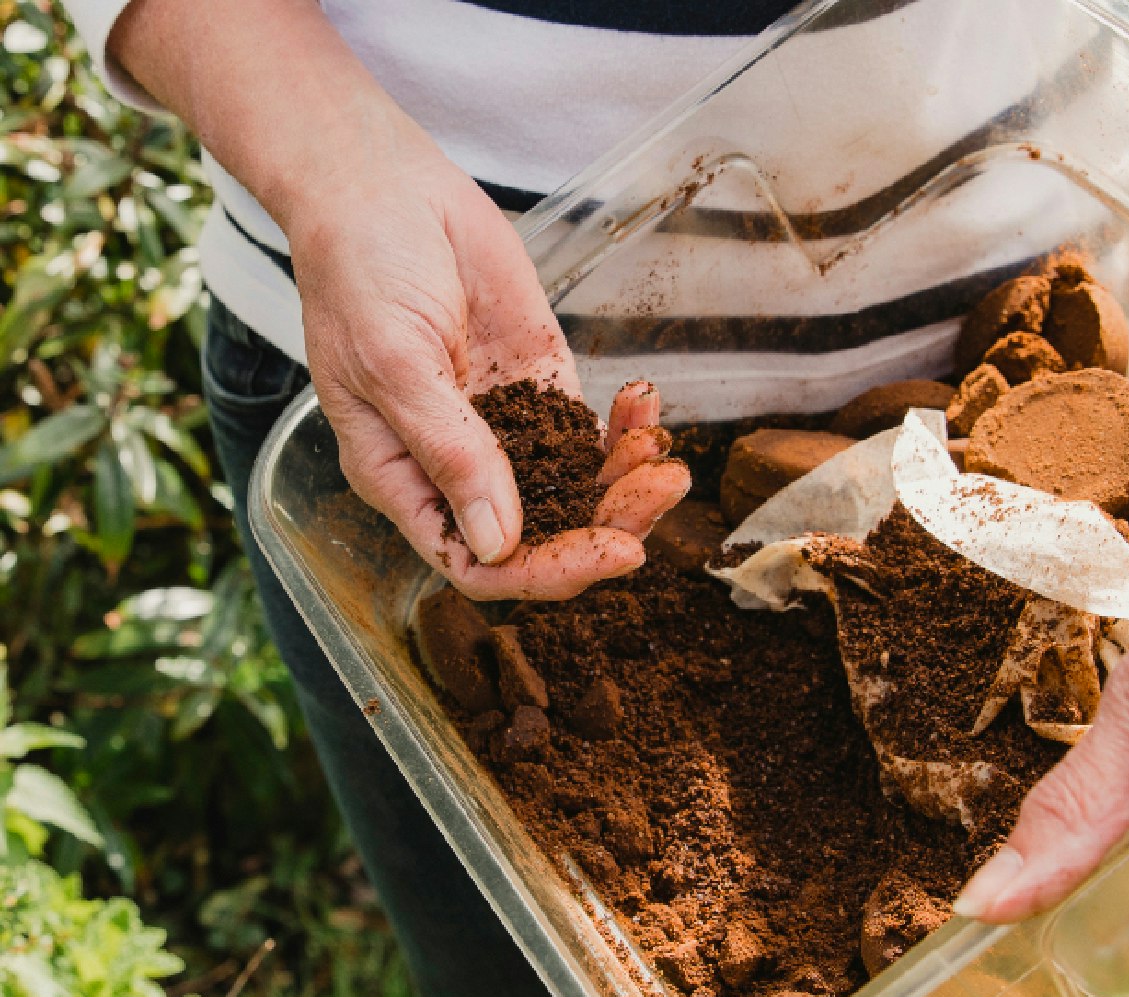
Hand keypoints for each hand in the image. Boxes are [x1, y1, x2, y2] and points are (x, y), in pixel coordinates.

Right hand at [287, 134, 687, 599]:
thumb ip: (449, 451)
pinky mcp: (538, 385)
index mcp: (404, 480)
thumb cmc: (358, 272)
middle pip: (541, 535)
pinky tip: (646, 405)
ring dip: (626, 482)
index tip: (610, 551)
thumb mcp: (393, 365)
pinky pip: (589, 431)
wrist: (382, 188)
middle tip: (660, 493)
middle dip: (607, 525)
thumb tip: (497, 542)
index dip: (545, 572)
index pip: (478, 562)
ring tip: (665, 458)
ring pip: (574, 489)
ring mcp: (502, 429)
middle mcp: (456, 467)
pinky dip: (626, 428)